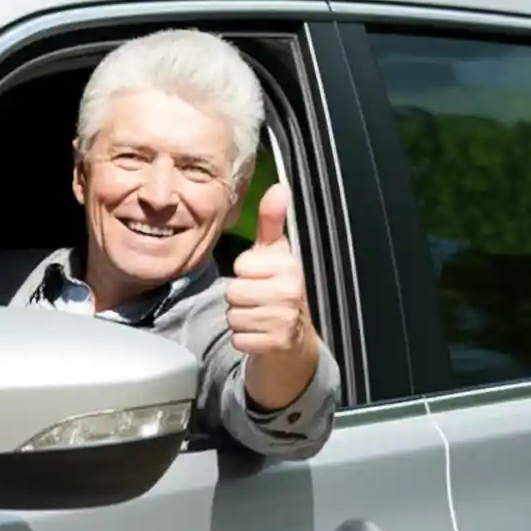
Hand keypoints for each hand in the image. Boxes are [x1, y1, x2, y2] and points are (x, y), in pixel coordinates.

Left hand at [224, 183, 320, 410]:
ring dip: (241, 319)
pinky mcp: (277, 344)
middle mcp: (291, 291)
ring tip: (261, 316)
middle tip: (260, 300)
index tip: (262, 277)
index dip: (245, 272)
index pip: (241, 265)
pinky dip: (245, 339)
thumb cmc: (279, 288)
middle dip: (240, 298)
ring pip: (233, 315)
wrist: (297, 338)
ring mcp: (285, 319)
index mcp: (289, 265)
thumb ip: (272, 220)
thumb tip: (279, 187)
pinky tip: (261, 334)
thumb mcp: (275, 253)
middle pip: (233, 291)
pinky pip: (238, 338)